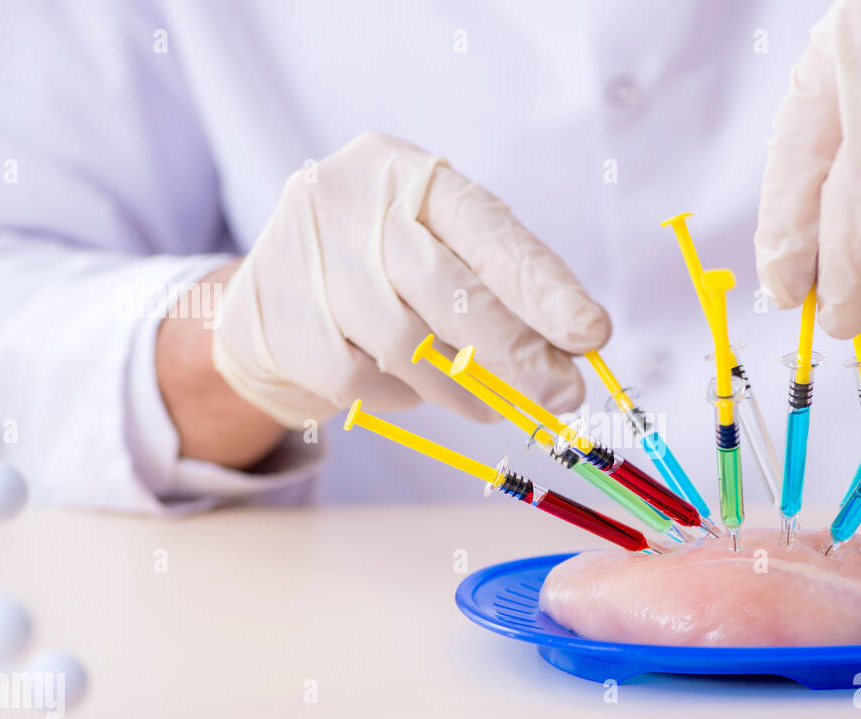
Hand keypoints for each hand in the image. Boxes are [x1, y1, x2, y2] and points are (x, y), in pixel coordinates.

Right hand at [211, 132, 610, 429]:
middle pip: (448, 290)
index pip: (487, 231)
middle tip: (564, 395)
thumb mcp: (439, 251)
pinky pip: (366, 381)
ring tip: (493, 404)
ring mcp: (306, 261)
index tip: (592, 333)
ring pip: (411, 347)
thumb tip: (570, 356)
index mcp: (403, 172)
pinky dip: (407, 397)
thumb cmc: (381, 272)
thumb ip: (498, 289)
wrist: (268, 300)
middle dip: (517, 352)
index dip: (543, 286)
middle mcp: (349, 203)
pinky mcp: (281, 322)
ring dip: (466, 388)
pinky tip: (416, 390)